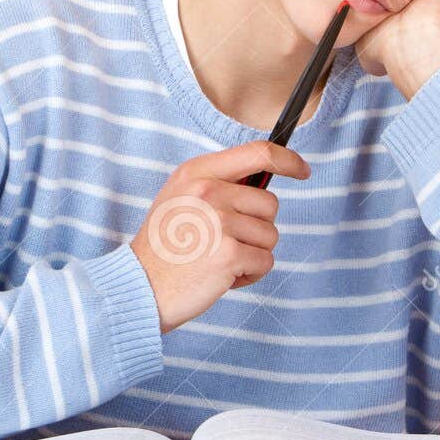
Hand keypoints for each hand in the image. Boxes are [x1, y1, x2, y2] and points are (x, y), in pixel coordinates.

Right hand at [130, 140, 310, 332]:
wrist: (138, 287)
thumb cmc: (164, 247)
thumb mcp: (180, 197)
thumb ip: (217, 183)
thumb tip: (264, 177)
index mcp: (196, 172)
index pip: (258, 152)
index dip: (287, 160)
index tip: (302, 170)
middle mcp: (208, 192)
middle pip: (269, 204)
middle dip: (255, 227)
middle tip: (219, 242)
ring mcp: (219, 222)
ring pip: (270, 235)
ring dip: (251, 253)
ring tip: (216, 259)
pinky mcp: (229, 254)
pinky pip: (265, 261)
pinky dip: (249, 274)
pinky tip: (220, 276)